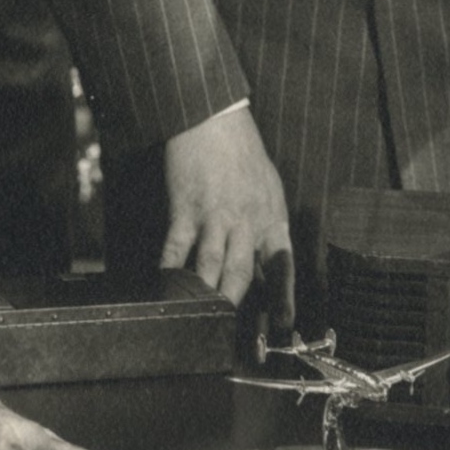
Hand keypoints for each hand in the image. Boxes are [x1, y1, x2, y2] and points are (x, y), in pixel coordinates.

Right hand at [161, 106, 295, 331]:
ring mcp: (215, 217)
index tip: (283, 324)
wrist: (214, 120)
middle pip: (241, 274)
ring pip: (211, 267)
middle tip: (229, 329)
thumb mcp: (268, 189)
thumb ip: (266, 227)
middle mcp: (246, 222)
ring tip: (200, 316)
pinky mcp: (186, 210)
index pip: (281, 266)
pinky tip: (165, 285)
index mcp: (271, 219)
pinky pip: (177, 248)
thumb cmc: (242, 154)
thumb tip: (263, 263)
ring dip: (205, 294)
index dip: (283, 298)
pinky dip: (170, 270)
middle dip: (234, 305)